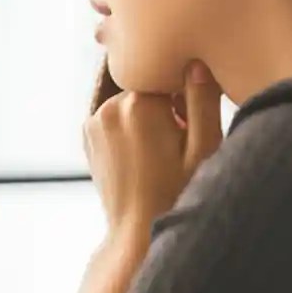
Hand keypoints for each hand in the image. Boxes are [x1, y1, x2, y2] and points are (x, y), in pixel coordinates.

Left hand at [83, 59, 223, 235]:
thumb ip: (203, 101)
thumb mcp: (203, 148)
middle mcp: (111, 106)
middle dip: (164, 103)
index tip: (187, 123)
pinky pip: (115, 114)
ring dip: (145, 114)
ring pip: (130, 98)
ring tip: (157, 150)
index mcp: (140, 104)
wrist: (137, 230)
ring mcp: (95, 120)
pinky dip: (129, 124)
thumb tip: (196, 63)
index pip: (168, 72)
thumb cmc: (177, 193)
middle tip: (175, 140)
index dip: (184, 95)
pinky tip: (140, 153)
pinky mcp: (88, 133)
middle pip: (147, 85)